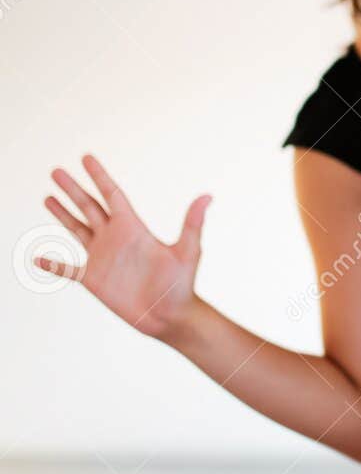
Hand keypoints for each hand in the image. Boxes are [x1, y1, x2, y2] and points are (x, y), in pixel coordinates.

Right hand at [34, 155, 209, 343]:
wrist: (171, 315)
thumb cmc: (182, 284)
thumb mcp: (188, 250)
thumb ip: (193, 223)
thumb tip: (208, 196)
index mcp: (134, 227)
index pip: (112, 194)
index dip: (99, 176)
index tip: (86, 158)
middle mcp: (115, 238)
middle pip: (89, 206)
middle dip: (73, 189)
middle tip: (56, 171)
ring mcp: (102, 257)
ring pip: (77, 229)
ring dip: (62, 214)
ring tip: (48, 197)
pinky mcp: (93, 278)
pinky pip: (67, 269)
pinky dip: (53, 264)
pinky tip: (38, 257)